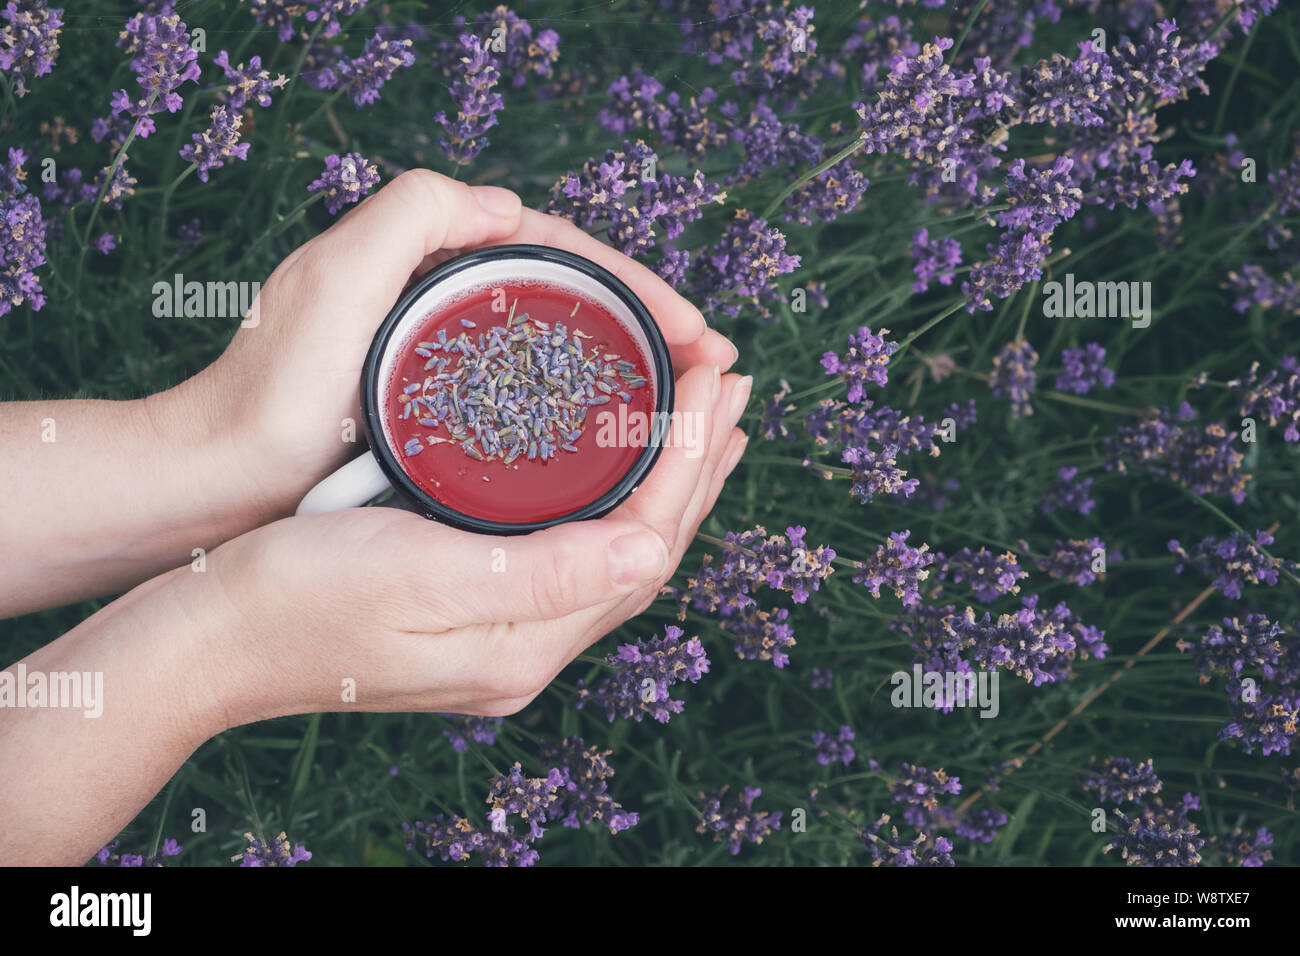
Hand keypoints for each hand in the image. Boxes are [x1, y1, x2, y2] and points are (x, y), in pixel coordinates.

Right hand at [182, 362, 750, 730]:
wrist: (214, 634)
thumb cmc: (298, 598)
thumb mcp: (419, 579)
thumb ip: (544, 576)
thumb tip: (652, 552)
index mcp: (526, 643)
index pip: (644, 542)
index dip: (687, 457)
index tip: (711, 376)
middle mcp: (530, 647)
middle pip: (645, 548)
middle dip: (696, 464)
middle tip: (728, 383)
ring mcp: (507, 633)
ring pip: (617, 549)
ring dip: (664, 480)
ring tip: (698, 418)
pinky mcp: (480, 610)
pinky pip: (577, 550)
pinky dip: (613, 498)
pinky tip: (616, 466)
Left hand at [185, 168, 740, 519]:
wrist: (221, 476)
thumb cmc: (270, 388)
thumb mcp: (335, 278)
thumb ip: (414, 213)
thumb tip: (511, 204)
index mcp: (432, 254)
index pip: (560, 250)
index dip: (635, 284)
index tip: (692, 329)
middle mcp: (444, 295)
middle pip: (571, 294)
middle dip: (648, 321)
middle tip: (710, 362)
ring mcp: (445, 351)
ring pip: (558, 341)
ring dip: (626, 361)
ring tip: (685, 391)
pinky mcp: (440, 403)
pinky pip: (532, 388)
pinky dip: (582, 401)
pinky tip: (615, 428)